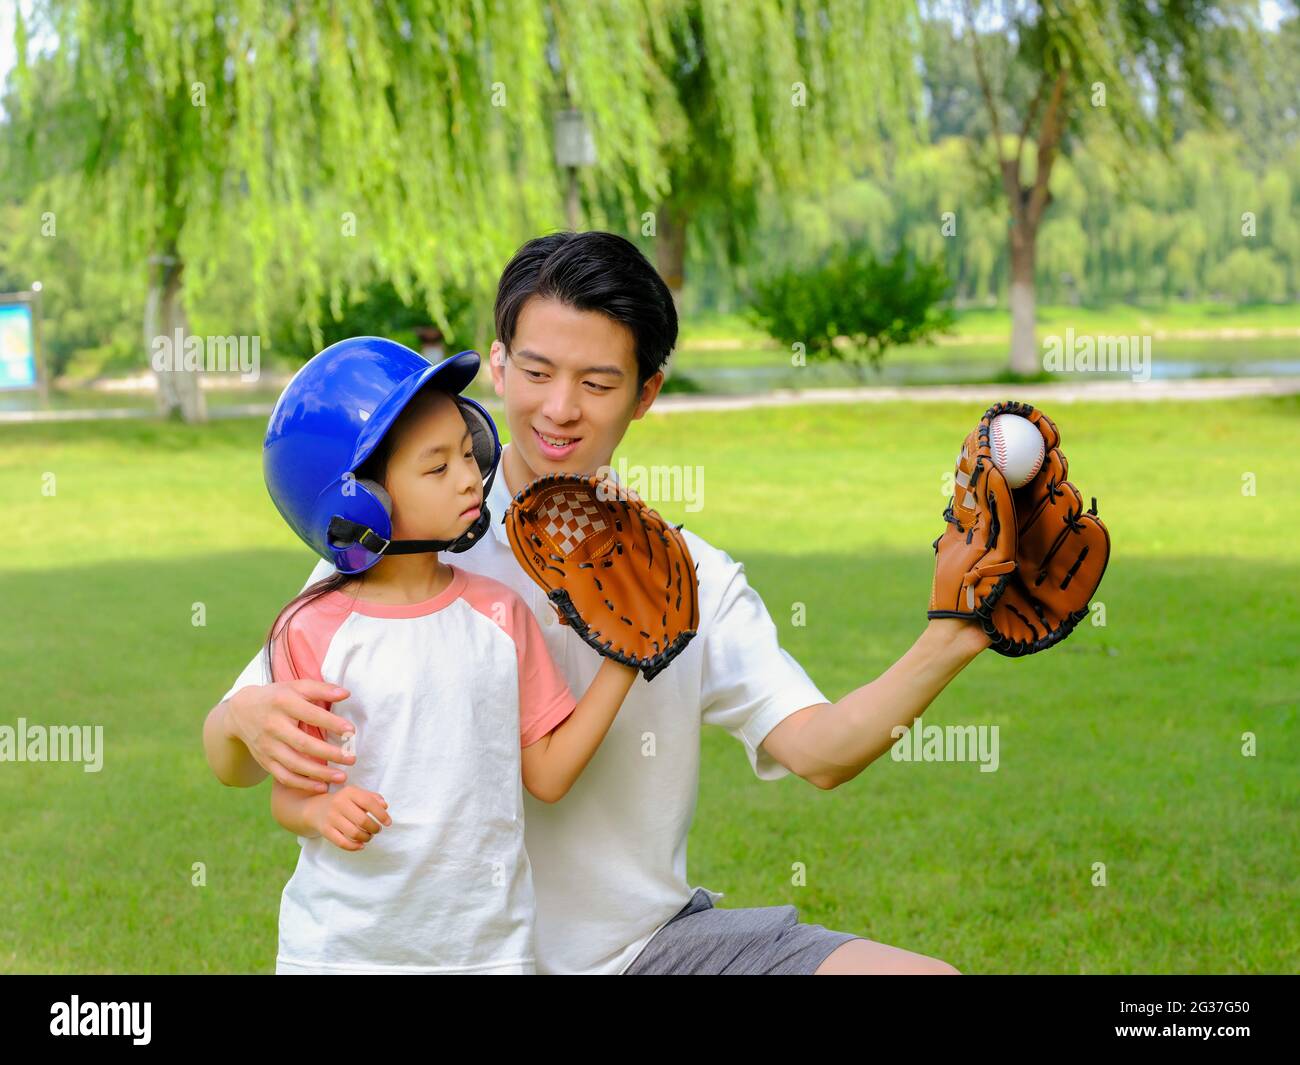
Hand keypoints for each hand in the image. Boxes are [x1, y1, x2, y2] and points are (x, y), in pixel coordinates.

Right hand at [225, 680, 355, 789]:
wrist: (241, 711)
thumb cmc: (277, 697)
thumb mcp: (296, 686)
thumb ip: (321, 689)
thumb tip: (346, 694)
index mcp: (283, 703)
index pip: (310, 715)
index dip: (331, 723)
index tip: (351, 730)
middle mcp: (273, 726)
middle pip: (303, 743)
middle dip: (329, 753)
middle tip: (352, 759)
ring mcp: (268, 746)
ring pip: (294, 764)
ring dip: (319, 773)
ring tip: (342, 777)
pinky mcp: (265, 761)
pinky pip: (284, 777)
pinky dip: (303, 784)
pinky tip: (322, 786)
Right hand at [311, 786, 391, 851]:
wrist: (315, 808)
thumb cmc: (343, 801)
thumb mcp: (356, 794)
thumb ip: (372, 798)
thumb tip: (385, 806)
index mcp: (349, 792)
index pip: (369, 803)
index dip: (381, 814)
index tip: (388, 823)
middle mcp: (339, 803)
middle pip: (362, 821)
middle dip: (374, 828)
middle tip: (377, 830)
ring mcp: (331, 818)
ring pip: (354, 833)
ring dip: (366, 838)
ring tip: (369, 836)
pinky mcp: (325, 830)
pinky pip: (342, 843)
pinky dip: (355, 846)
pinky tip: (361, 845)